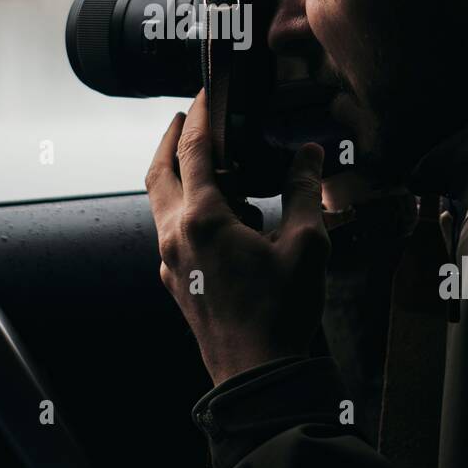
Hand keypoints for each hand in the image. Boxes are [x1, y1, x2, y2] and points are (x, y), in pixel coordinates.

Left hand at [145, 88, 349, 385]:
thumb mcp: (306, 246)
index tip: (208, 93)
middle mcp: (175, 235)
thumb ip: (305, 191)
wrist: (256, 374)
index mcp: (202, 219)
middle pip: (158, 171)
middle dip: (170, 139)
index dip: (200, 116)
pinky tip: (217, 212)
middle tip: (187, 116)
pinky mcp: (175, 281)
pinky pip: (170, 230)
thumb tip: (309, 153)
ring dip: (174, 173)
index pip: (193, 150)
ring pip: (159, 202)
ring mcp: (170, 261)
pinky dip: (184, 207)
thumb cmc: (281, 312)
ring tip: (205, 160)